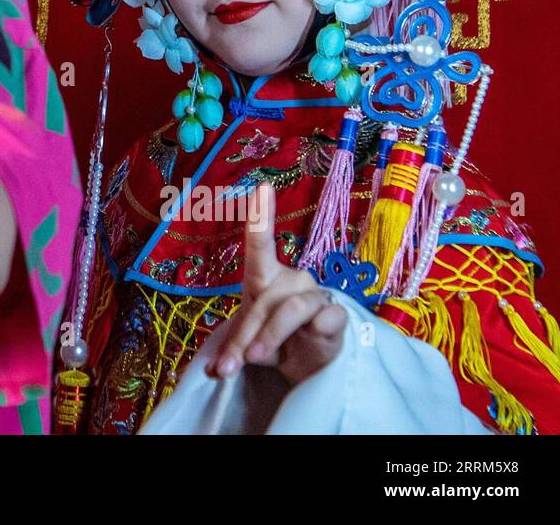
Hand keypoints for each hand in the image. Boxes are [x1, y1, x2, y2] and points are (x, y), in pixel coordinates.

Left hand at [205, 183, 346, 386]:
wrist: (310, 368)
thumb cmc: (275, 343)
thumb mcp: (250, 344)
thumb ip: (235, 350)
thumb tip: (222, 371)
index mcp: (266, 278)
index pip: (261, 245)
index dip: (261, 217)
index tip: (262, 188)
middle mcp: (292, 279)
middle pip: (265, 300)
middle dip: (245, 334)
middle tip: (230, 366)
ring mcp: (316, 296)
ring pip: (290, 310)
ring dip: (270, 338)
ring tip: (256, 360)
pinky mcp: (337, 317)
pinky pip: (325, 319)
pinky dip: (313, 333)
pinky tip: (314, 338)